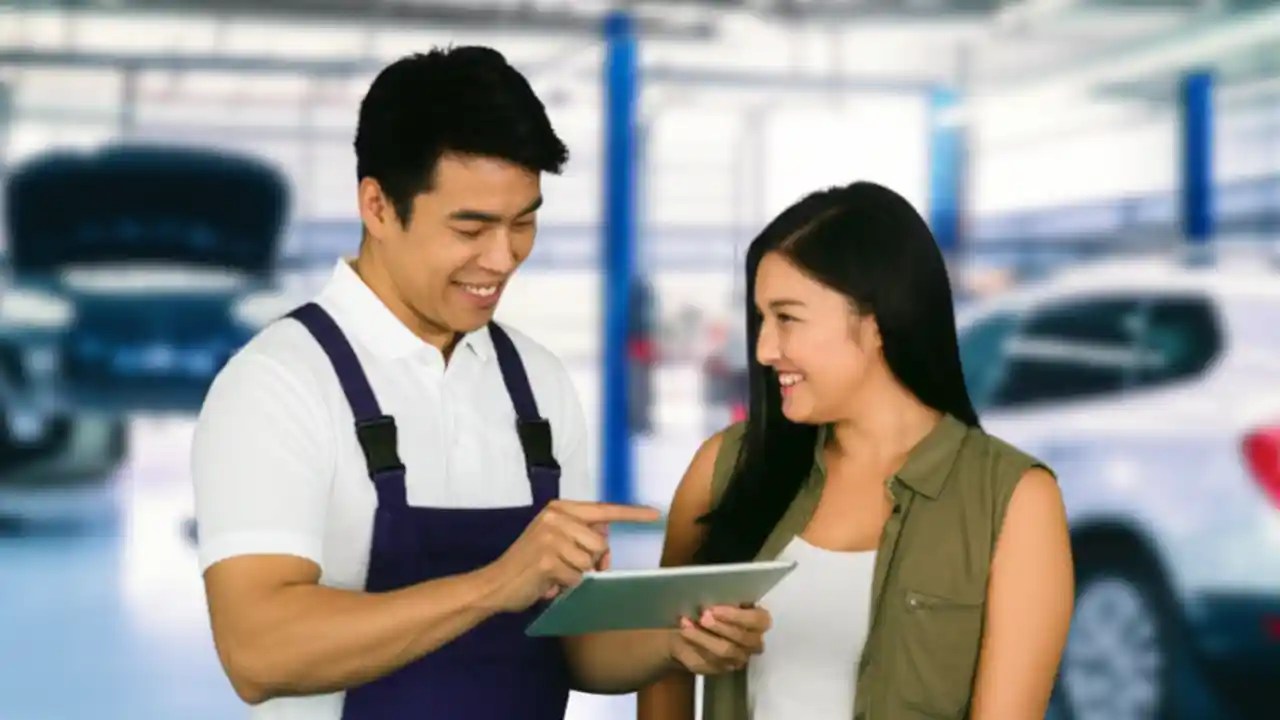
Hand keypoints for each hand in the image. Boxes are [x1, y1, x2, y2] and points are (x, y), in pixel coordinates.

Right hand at [482, 500, 660, 612]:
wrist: (494, 584)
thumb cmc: (528, 565)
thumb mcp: (554, 541)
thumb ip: (581, 537)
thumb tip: (605, 548)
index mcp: (558, 509)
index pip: (602, 510)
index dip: (631, 513)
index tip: (655, 514)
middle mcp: (555, 517)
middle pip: (600, 543)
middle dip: (591, 562)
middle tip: (568, 568)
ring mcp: (551, 537)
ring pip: (590, 562)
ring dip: (576, 575)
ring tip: (554, 574)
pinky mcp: (548, 559)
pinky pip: (576, 578)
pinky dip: (565, 586)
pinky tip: (548, 584)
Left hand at [667, 605, 771, 674]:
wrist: (692, 627)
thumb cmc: (712, 608)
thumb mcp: (720, 600)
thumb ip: (725, 599)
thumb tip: (718, 596)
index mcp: (759, 621)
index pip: (758, 620)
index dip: (737, 616)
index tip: (715, 609)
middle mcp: (753, 642)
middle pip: (742, 638)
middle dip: (720, 626)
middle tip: (702, 616)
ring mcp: (738, 658)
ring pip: (725, 651)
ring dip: (704, 636)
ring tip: (688, 624)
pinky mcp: (721, 668)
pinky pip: (710, 660)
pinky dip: (695, 643)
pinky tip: (685, 631)